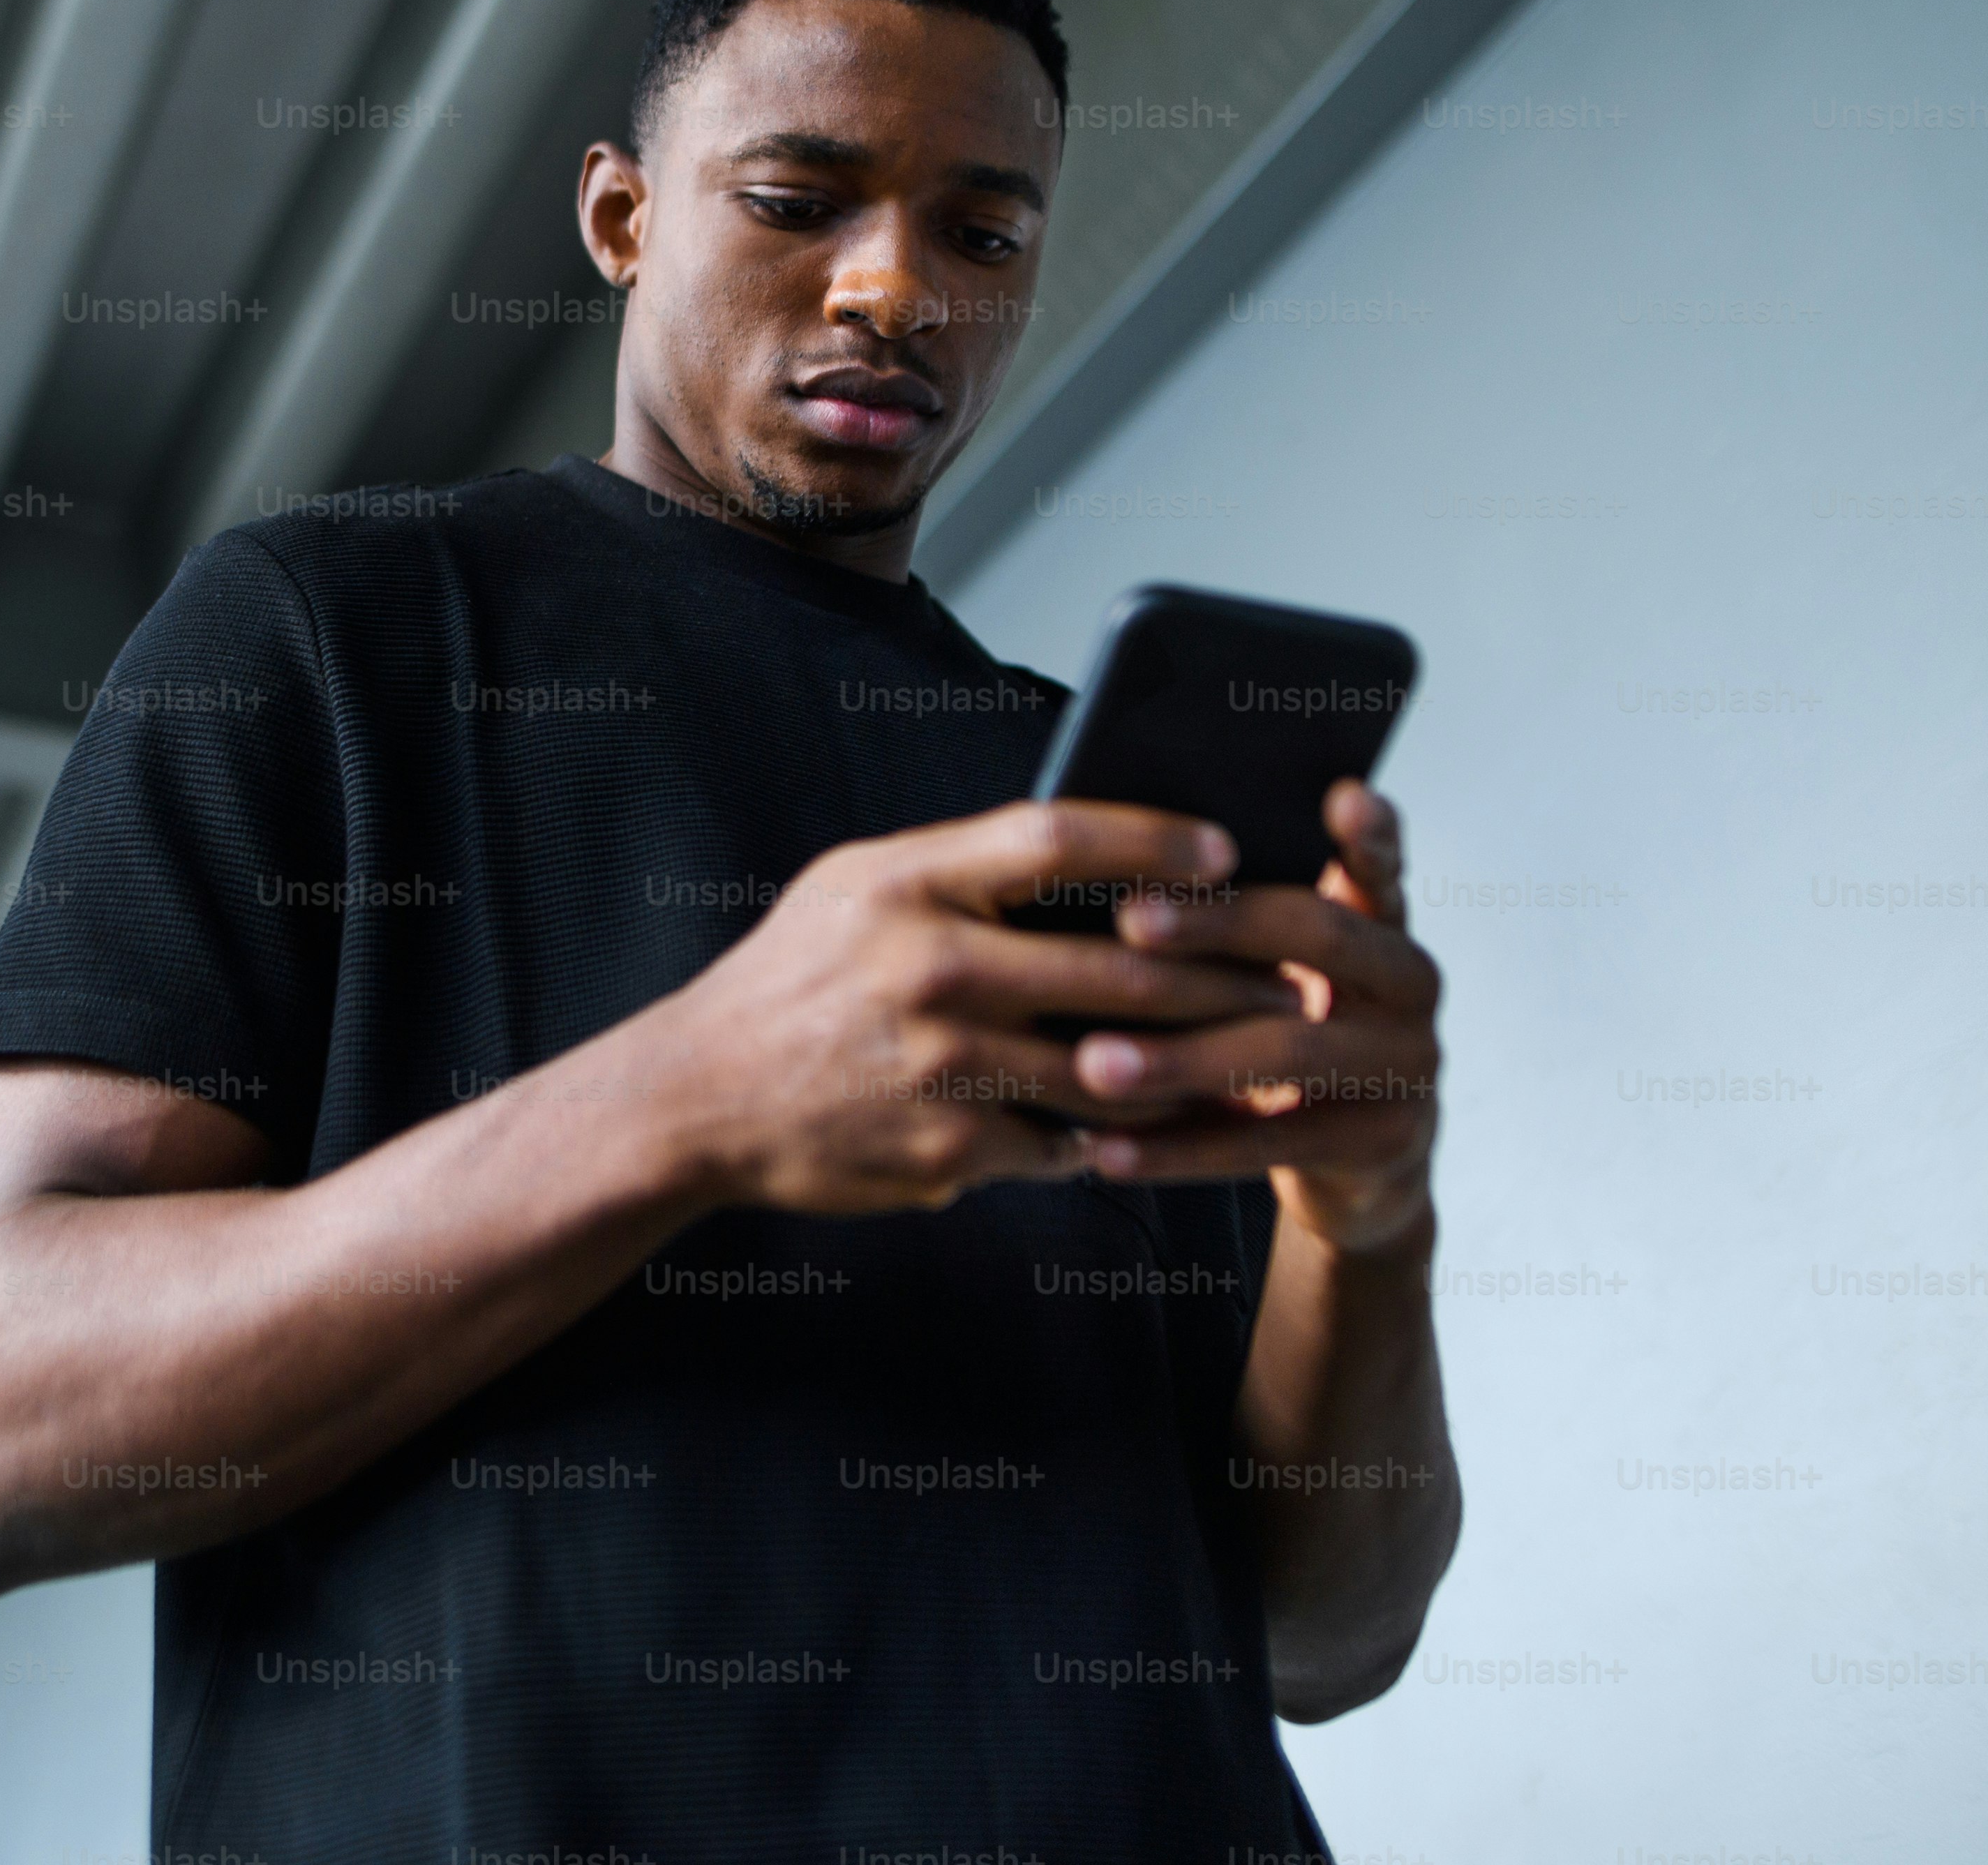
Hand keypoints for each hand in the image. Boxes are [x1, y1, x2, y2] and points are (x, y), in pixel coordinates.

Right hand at [611, 801, 1306, 1216]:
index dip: (1155, 840)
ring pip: (1113, 1068)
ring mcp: (942, 1065)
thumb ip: (962, 864)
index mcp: (908, 882)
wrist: (701, 1097)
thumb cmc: (796, 977)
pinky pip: (1068, 1140)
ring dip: (1192, 1067)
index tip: (1224, 854)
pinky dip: (1117, 1134)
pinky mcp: (950, 1148)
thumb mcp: (856, 886)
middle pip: (1116, 961)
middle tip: (1286, 976)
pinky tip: (1157, 1125)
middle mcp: (929, 967)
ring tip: (1249, 1058)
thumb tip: (1093, 849)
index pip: (1057, 838)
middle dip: (1219, 975)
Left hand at [1059, 781, 1441, 1255]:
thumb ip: (1236, 918)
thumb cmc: (1280, 1035)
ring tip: (1093, 1063)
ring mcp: (1408, 1064)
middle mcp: (1409, 981)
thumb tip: (1117, 865)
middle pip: (1319, 934)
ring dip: (1181, 1058)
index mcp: (1381, 920)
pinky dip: (1180, 1149)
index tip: (1339, 795)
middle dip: (1218, 926)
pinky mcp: (1382, 1142)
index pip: (1381, 861)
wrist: (1352, 1167)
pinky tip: (1107, 1149)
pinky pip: (1270, 1144)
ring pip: (1289, 1050)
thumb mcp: (1274, 970)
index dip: (1369, 832)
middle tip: (1127, 922)